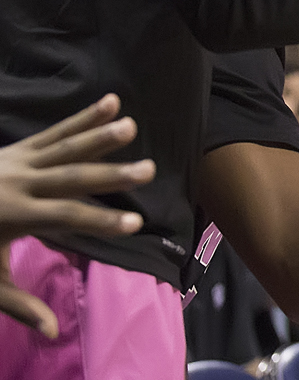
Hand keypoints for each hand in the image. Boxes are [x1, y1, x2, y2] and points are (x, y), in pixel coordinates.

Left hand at [0, 94, 155, 337]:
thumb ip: (19, 303)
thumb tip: (52, 332)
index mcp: (15, 214)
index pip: (65, 217)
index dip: (100, 221)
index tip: (136, 224)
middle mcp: (19, 183)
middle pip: (71, 177)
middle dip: (111, 174)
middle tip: (149, 170)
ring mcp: (19, 161)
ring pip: (64, 147)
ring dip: (99, 135)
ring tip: (130, 125)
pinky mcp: (20, 147)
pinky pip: (55, 131)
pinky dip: (83, 117)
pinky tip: (111, 102)